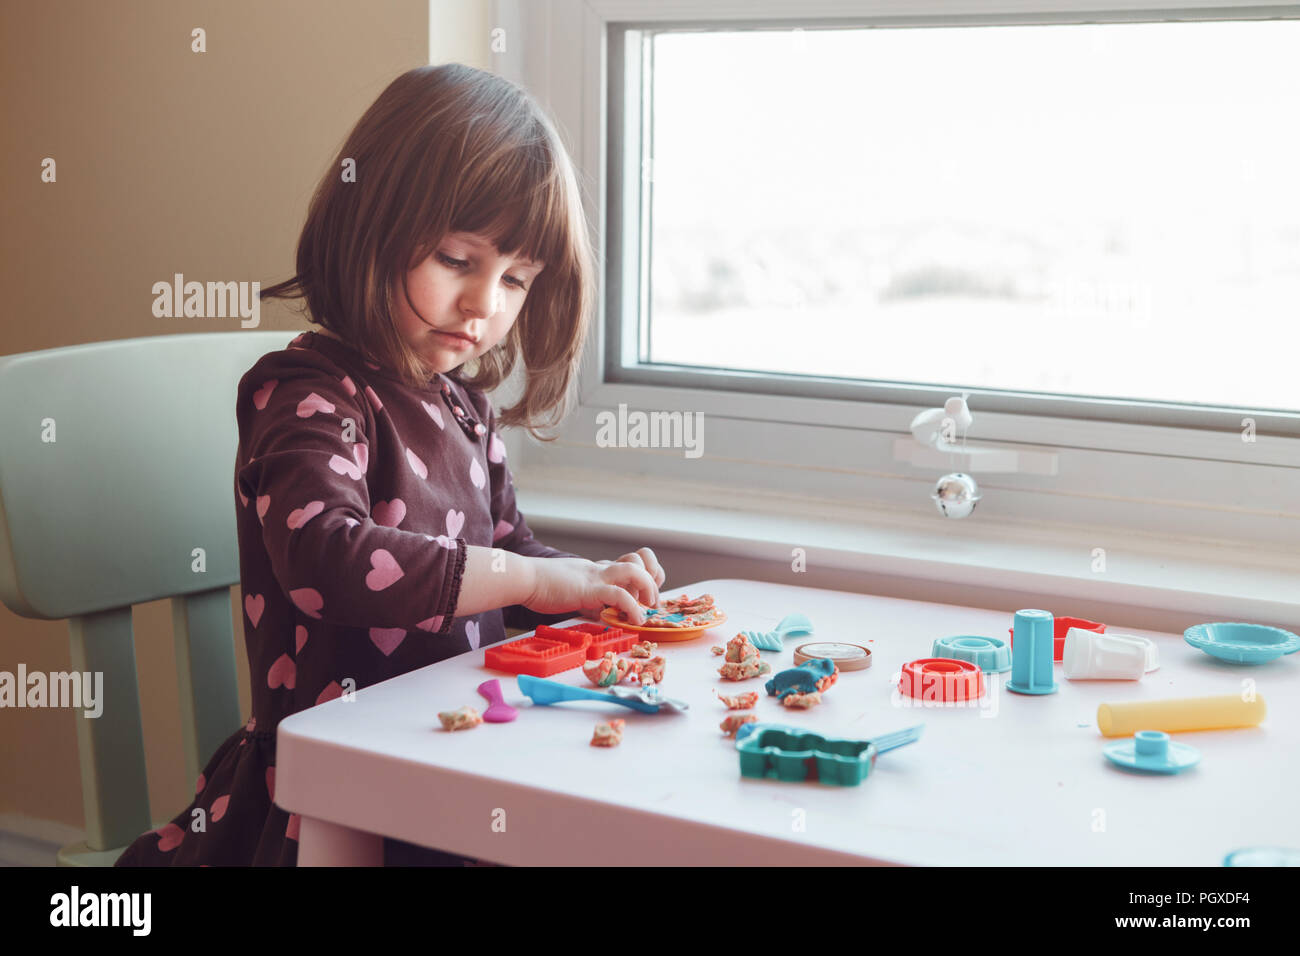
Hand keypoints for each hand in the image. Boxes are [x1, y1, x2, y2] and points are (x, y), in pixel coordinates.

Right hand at [526, 553, 660, 625]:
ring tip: (647, 607)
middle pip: (639, 559)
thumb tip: (597, 612)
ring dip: (648, 589)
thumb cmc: (537, 587)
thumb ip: (584, 596)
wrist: (522, 578)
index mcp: (594, 569)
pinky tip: (634, 620)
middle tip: (651, 602)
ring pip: (634, 571)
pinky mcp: (588, 590)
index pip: (628, 563)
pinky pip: (619, 595)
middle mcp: (599, 569)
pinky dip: (632, 608)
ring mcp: (594, 577)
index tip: (644, 595)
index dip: (643, 575)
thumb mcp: (568, 589)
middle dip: (652, 580)